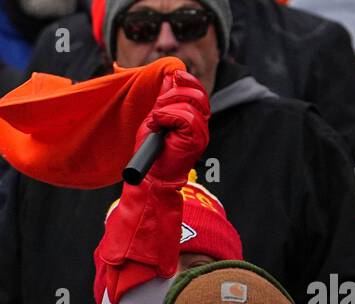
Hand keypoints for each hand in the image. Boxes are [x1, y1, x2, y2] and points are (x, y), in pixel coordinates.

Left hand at [136, 70, 210, 186]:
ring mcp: (201, 132)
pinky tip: (158, 125)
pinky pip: (186, 117)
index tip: (174, 75)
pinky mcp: (196, 139)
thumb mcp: (155, 119)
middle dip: (174, 94)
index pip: (198, 91)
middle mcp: (201, 124)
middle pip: (197, 94)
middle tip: (157, 108)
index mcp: (194, 118)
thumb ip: (163, 101)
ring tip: (156, 120)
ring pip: (191, 103)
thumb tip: (169, 78)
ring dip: (168, 107)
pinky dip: (168, 116)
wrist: (153, 177)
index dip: (187, 80)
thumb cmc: (153, 152)